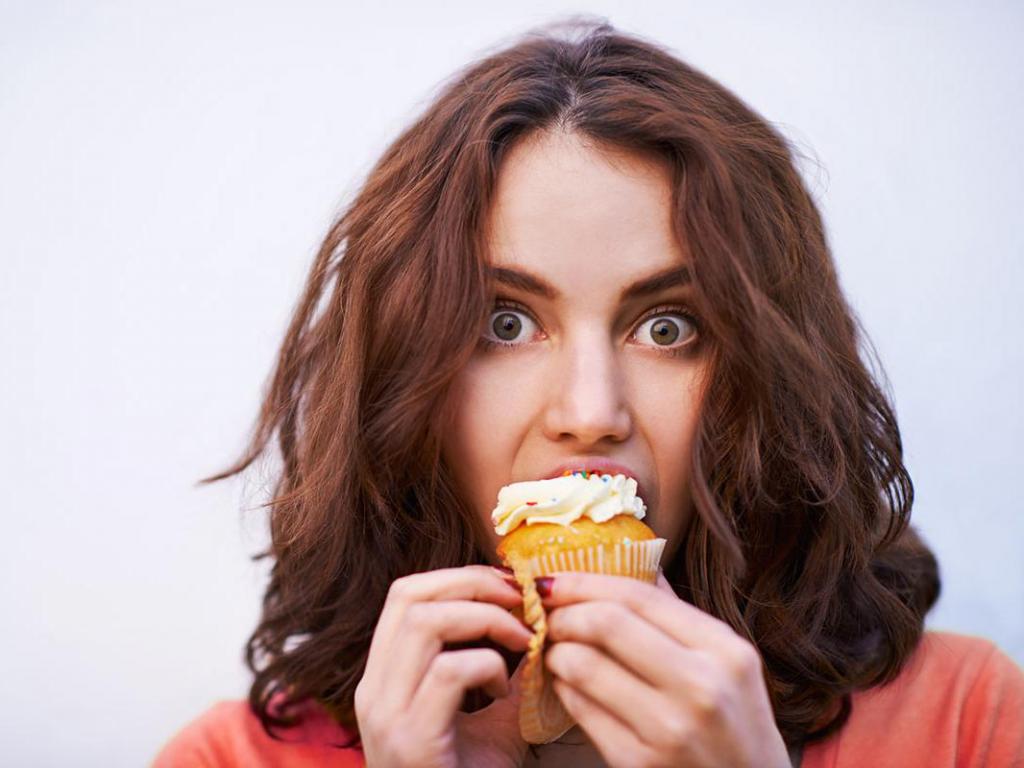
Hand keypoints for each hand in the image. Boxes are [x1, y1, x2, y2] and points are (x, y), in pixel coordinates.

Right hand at [355, 565, 532, 767]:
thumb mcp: (490, 717)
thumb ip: (505, 670)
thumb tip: (540, 623)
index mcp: (386, 677)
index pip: (406, 594)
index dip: (460, 577)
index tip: (507, 587)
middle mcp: (375, 690)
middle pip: (410, 596)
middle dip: (473, 586)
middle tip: (520, 605)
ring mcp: (386, 714)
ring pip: (424, 622)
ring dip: (485, 620)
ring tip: (520, 642)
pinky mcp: (411, 740)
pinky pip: (449, 671)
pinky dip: (488, 666)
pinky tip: (505, 692)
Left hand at [540, 569, 789, 767]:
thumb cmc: (736, 726)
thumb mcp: (729, 664)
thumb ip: (680, 615)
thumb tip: (634, 563)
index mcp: (724, 651)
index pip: (638, 595)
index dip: (584, 581)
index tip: (553, 579)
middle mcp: (700, 687)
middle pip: (605, 623)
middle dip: (563, 612)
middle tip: (549, 615)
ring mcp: (668, 730)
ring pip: (582, 666)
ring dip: (557, 652)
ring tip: (558, 650)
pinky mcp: (638, 764)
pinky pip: (580, 710)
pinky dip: (565, 690)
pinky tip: (570, 686)